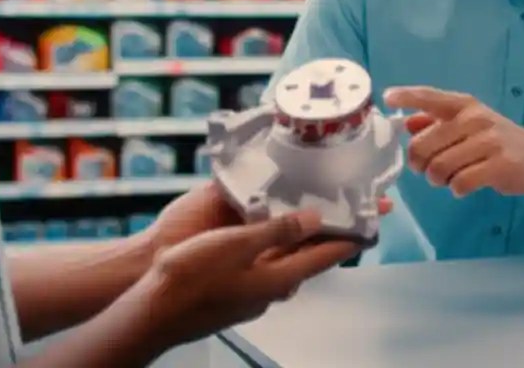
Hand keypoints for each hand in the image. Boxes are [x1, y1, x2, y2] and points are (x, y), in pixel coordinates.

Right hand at [133, 210, 361, 347]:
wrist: (150, 314)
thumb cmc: (190, 279)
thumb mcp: (237, 245)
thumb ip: (277, 231)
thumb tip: (316, 218)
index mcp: (279, 278)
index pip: (328, 256)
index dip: (352, 237)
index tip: (373, 221)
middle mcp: (272, 290)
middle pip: (309, 258)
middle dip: (327, 234)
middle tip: (342, 208)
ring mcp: (252, 295)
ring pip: (285, 262)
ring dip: (298, 239)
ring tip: (304, 211)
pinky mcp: (234, 294)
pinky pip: (263, 266)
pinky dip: (272, 246)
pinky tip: (261, 231)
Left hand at [384, 86, 523, 197]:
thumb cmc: (497, 141)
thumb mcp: (470, 124)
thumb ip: (438, 123)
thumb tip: (408, 124)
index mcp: (465, 105)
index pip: (430, 96)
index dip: (407, 96)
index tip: (387, 97)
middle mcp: (475, 119)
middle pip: (424, 145)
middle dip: (419, 163)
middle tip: (426, 170)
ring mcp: (489, 142)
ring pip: (439, 167)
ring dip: (437, 179)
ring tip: (447, 179)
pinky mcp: (499, 166)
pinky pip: (460, 183)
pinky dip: (456, 189)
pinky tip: (464, 186)